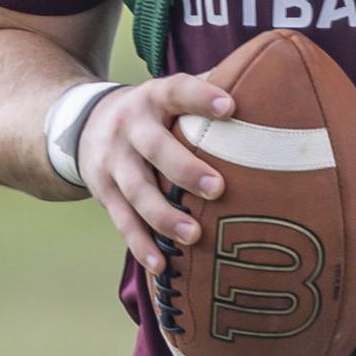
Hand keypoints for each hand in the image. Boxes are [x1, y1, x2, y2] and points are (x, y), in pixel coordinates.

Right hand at [78, 74, 233, 273]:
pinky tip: (161, 265)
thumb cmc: (156, 111)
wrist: (87, 124)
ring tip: (193, 235)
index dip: (201, 97)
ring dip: (164, 216)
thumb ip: (208, 95)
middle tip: (218, 188)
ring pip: (137, 190)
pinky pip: (122, 220)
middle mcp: (130, 125)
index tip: (231, 107)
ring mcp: (113, 159)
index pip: (178, 90)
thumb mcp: (172, 94)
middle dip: (185, 169)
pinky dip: (141, 244)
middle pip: (155, 147)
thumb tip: (268, 92)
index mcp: (155, 96)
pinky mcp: (103, 190)